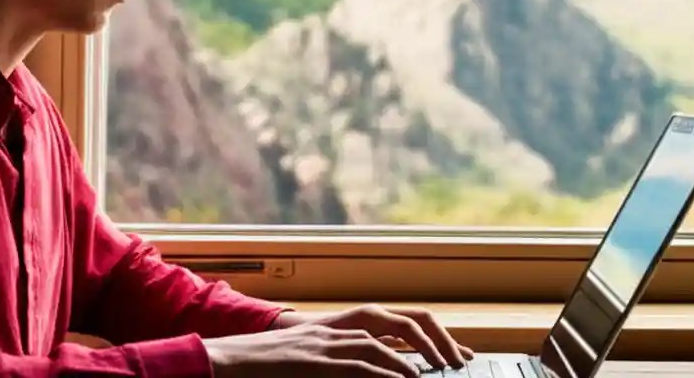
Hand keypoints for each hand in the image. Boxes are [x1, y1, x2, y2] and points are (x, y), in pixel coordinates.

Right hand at [270, 304, 473, 369]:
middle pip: (404, 322)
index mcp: (350, 325)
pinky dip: (382, 372)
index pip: (405, 322)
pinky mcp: (316, 359)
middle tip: (457, 362)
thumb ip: (356, 362)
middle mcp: (345, 326)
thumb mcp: (324, 359)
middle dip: (436, 340)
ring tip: (436, 373)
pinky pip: (357, 362)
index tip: (461, 356)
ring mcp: (330, 340)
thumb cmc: (276, 364)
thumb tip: (390, 373)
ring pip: (382, 341)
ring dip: (412, 358)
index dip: (437, 337)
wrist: (232, 359)